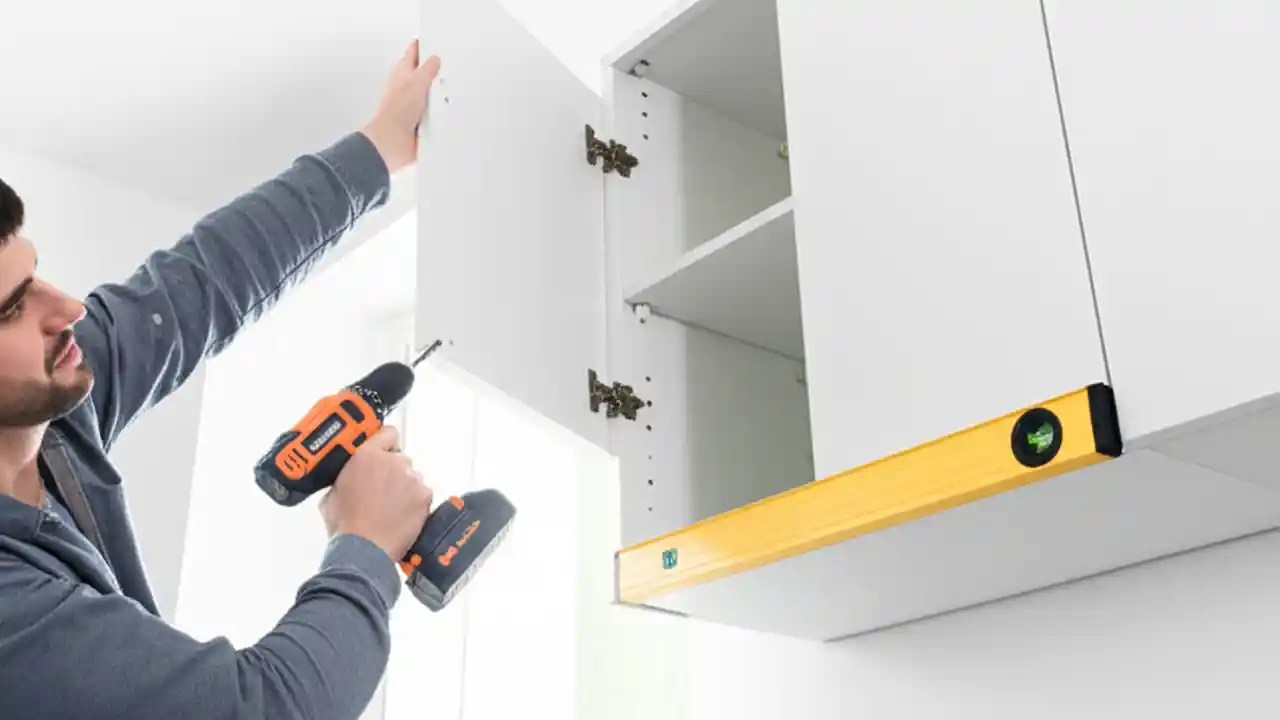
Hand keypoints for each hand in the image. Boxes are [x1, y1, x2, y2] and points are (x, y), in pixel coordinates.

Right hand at [319, 426, 433, 560]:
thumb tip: (351, 477)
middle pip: (400, 459)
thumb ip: (346, 476)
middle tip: (382, 491)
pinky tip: (402, 515)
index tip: (385, 450)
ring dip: (404, 488)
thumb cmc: (346, 525)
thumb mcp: (332, 493)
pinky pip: (422, 493)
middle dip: (392, 472)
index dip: (386, 443)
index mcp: (366, 455)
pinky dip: (415, 502)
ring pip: (411, 477)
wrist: (364, 549)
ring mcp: (411, 478)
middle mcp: (392, 461)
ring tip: (391, 508)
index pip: (387, 433)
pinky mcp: (424, 495)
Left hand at [361, 39, 441, 173]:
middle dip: (437, 72)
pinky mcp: (420, 122)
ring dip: (440, 96)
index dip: (424, 46)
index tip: (435, 42)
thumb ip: (427, 69)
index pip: (413, 53)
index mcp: (402, 73)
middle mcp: (406, 88)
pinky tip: (448, 112)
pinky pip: (435, 114)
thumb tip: (434, 60)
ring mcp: (413, 105)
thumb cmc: (397, 112)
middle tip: (450, 67)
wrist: (393, 141)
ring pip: (431, 95)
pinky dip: (441, 113)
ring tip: (452, 91)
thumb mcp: (417, 82)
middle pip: (424, 75)